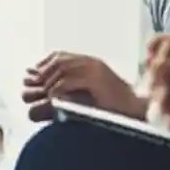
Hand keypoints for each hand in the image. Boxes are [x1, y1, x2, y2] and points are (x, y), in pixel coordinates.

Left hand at [22, 51, 143, 121]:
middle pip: (59, 60)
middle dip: (43, 73)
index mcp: (91, 63)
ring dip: (49, 82)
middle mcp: (93, 63)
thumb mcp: (86, 97)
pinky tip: (53, 99)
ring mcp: (96, 70)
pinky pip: (69, 81)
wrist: (137, 114)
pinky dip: (58, 90)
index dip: (44, 65)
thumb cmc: (114, 110)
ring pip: (62, 69)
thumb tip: (38, 87)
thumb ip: (64, 90)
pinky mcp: (97, 80)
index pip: (60, 55)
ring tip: (44, 95)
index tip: (34, 77)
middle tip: (32, 86)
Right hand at [144, 34, 169, 143]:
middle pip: (152, 71)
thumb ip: (169, 67)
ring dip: (162, 103)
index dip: (152, 55)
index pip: (156, 44)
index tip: (155, 66)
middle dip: (154, 84)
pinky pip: (166, 114)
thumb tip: (147, 74)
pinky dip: (169, 118)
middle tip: (165, 93)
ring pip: (156, 95)